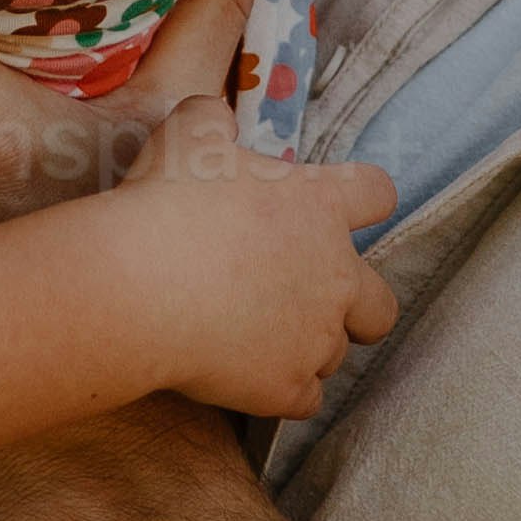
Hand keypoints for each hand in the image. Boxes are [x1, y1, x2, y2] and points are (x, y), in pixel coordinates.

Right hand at [95, 127, 401, 422]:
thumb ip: (213, 121)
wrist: (139, 286)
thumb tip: (215, 119)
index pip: (378, 195)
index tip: (340, 209)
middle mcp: (335, 276)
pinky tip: (245, 379)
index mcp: (320, 206)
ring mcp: (315, 338)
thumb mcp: (188, 136)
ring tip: (251, 338)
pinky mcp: (286, 389)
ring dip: (305, 347)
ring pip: (335, 354)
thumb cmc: (165, 203)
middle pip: (382, 303)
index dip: (364, 201)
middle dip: (359, 306)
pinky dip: (280, 392)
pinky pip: (304, 401)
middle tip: (312, 301)